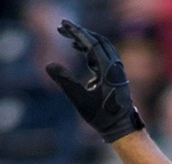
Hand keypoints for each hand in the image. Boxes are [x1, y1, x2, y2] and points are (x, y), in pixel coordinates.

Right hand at [45, 18, 143, 143]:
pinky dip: (90, 50)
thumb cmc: (102, 118)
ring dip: (85, 40)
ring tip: (68, 38)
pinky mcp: (114, 75)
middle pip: (97, 41)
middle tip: (62, 28)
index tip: (63, 25)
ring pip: (101, 47)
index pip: (92, 43)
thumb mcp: (81, 101)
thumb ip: (65, 82)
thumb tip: (49, 66)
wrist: (122, 130)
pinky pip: (102, 56)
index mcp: (109, 70)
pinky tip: (78, 49)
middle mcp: (115, 67)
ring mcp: (116, 71)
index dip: (77, 32)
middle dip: (80, 32)